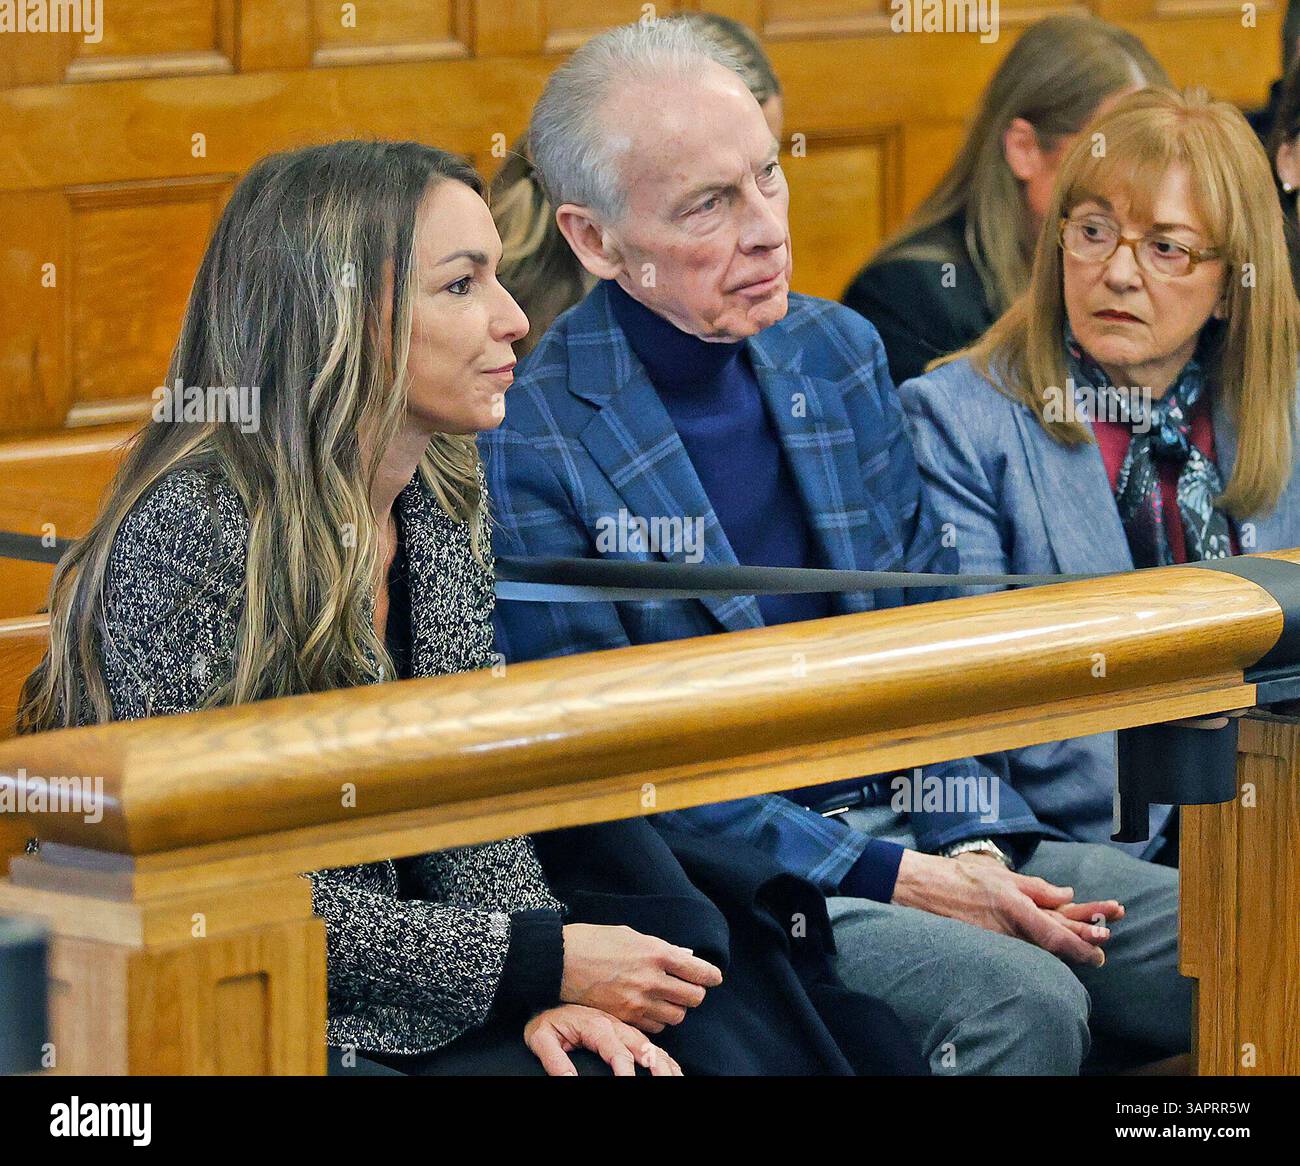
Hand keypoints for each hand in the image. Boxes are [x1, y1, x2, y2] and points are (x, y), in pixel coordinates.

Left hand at [524, 1005, 682, 1075]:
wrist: (546, 993)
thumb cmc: (545, 1019)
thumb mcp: (541, 1038)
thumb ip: (554, 1060)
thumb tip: (569, 1082)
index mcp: (597, 1025)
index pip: (617, 1051)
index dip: (625, 1072)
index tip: (628, 1085)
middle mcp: (614, 1024)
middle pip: (642, 1046)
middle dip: (656, 1066)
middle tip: (664, 1080)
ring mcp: (622, 1026)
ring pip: (651, 1044)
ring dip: (664, 1061)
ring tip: (676, 1077)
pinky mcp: (624, 1029)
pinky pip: (649, 1040)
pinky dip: (663, 1054)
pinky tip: (672, 1066)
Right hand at [560, 923, 722, 1032]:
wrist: (560, 961)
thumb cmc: (594, 941)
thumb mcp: (631, 935)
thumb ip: (662, 947)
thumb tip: (686, 954)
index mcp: (656, 953)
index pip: (699, 971)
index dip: (711, 975)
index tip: (713, 977)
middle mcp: (651, 980)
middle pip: (694, 998)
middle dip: (695, 993)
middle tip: (688, 987)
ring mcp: (638, 1002)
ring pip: (677, 1016)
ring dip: (677, 1008)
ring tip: (667, 999)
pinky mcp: (625, 1018)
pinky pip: (656, 1027)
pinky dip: (658, 1020)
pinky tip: (650, 1008)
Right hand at [891, 849, 1123, 965]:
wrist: (924, 890)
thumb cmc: (962, 878)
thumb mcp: (1002, 876)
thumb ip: (1036, 887)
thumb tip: (1067, 895)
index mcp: (1019, 907)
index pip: (1059, 932)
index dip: (1083, 940)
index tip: (1105, 941)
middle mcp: (1014, 927)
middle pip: (1056, 939)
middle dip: (1085, 939)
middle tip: (1106, 941)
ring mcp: (1003, 938)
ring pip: (1042, 944)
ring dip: (1069, 943)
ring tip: (1094, 950)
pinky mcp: (992, 943)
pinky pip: (1024, 945)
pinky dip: (1044, 944)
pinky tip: (1057, 947)